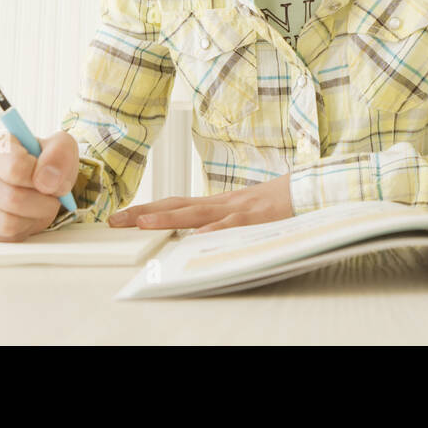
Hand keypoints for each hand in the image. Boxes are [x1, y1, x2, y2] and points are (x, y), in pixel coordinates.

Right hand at [0, 130, 78, 241]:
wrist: (30, 177)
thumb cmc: (41, 159)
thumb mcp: (60, 146)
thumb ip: (59, 155)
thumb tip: (47, 181)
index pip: (15, 168)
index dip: (41, 176)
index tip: (49, 175)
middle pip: (12, 199)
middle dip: (43, 202)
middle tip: (51, 196)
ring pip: (8, 223)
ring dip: (34, 218)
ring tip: (39, 205)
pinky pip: (4, 237)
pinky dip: (23, 230)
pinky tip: (25, 215)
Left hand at [107, 173, 292, 233]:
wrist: (313, 190)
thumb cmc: (282, 204)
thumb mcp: (247, 213)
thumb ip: (225, 221)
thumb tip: (201, 234)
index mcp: (219, 203)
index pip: (177, 204)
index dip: (149, 209)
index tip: (124, 216)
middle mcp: (223, 203)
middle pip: (176, 205)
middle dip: (144, 213)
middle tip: (115, 220)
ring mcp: (239, 209)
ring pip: (197, 213)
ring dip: (168, 218)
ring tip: (142, 224)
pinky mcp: (256, 218)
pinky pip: (232, 225)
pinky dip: (213, 230)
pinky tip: (195, 236)